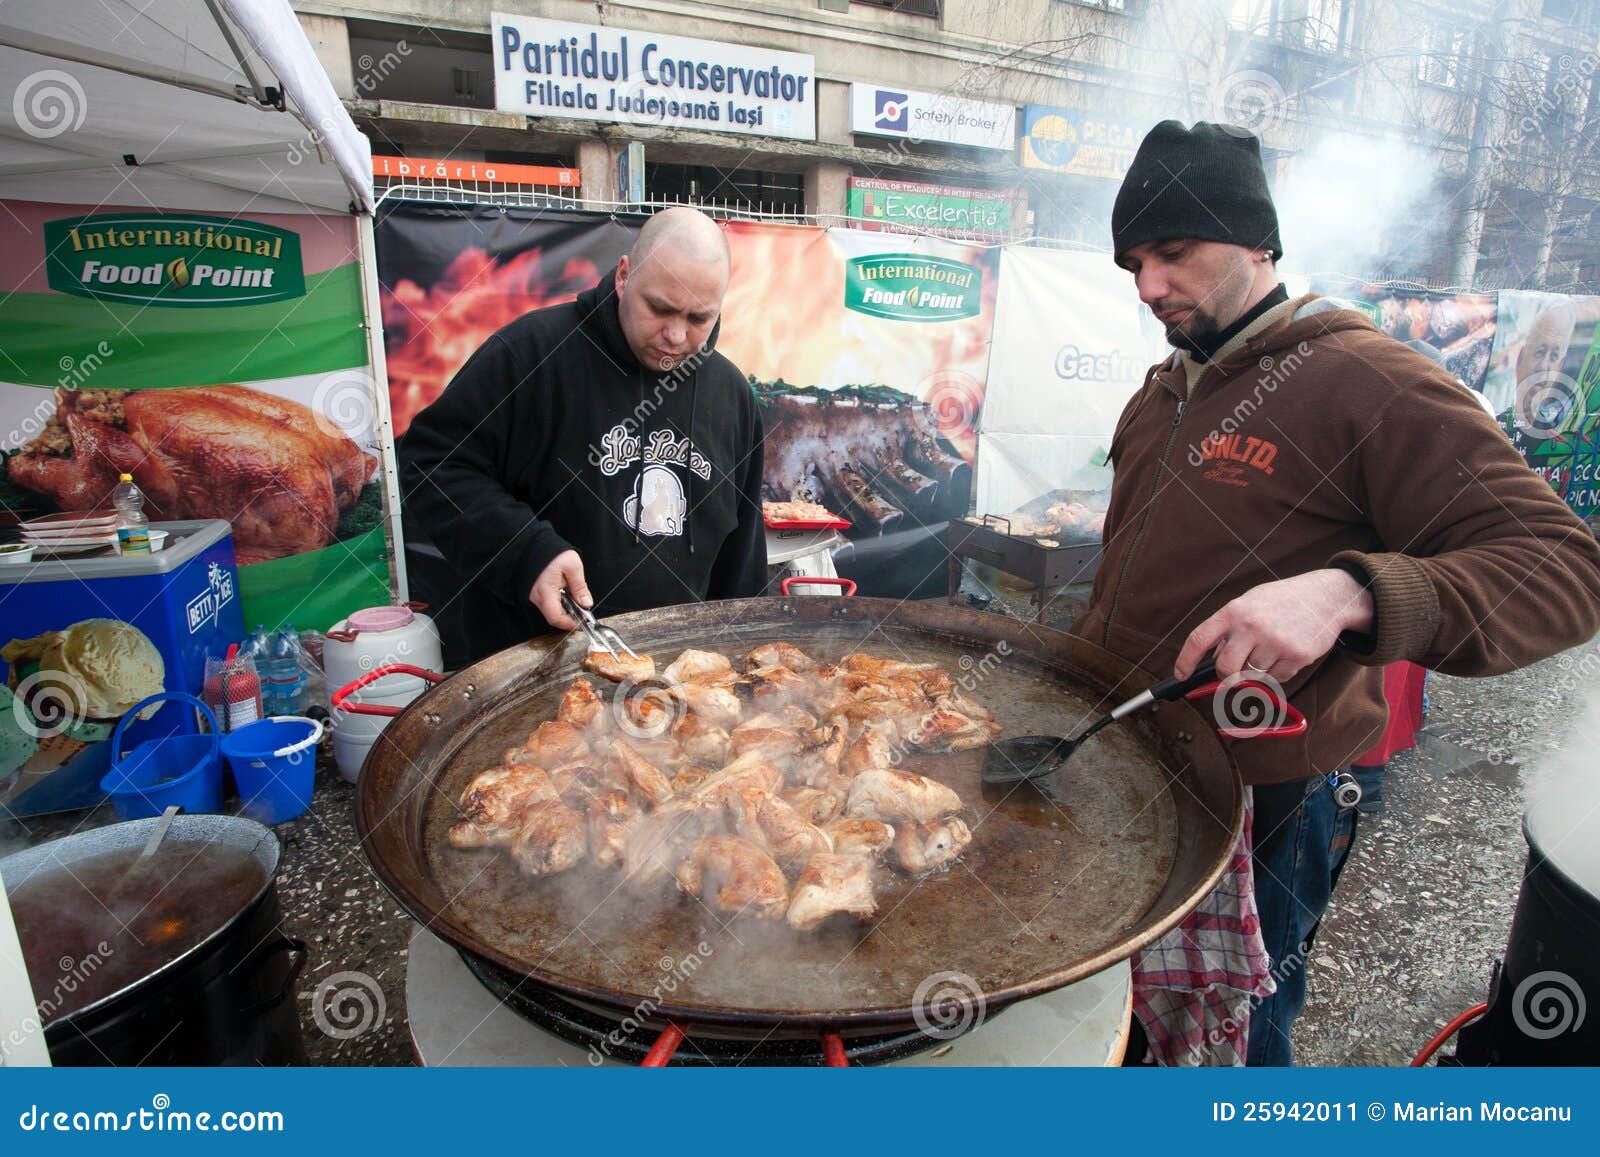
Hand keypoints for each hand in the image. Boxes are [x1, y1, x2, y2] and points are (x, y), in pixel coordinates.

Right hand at [528, 550, 591, 630]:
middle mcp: (537, 597)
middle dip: (570, 617)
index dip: (570, 623)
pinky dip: (559, 604)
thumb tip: (587, 603)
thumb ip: (580, 587)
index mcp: (546, 591)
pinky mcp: (535, 593)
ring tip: (576, 599)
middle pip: (554, 617)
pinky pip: (548, 604)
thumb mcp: (572, 566)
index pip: (556, 617)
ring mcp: (534, 596)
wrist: (535, 544)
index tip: (582, 622)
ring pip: (551, 611)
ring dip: (565, 610)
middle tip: (583, 611)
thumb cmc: (552, 553)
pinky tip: (567, 595)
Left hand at [1174, 569, 1374, 682]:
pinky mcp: (1296, 656)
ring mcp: (1275, 642)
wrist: (1326, 597)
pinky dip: (1278, 672)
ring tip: (1270, 649)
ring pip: (1251, 676)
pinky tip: (1286, 651)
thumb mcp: (1249, 604)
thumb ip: (1229, 630)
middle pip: (1224, 669)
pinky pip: (1276, 679)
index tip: (1181, 676)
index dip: (1185, 661)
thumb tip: (1212, 663)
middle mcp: (1251, 626)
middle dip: (1226, 676)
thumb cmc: (1281, 602)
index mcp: (1234, 611)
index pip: (1198, 639)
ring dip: (1256, 671)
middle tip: (1234, 672)